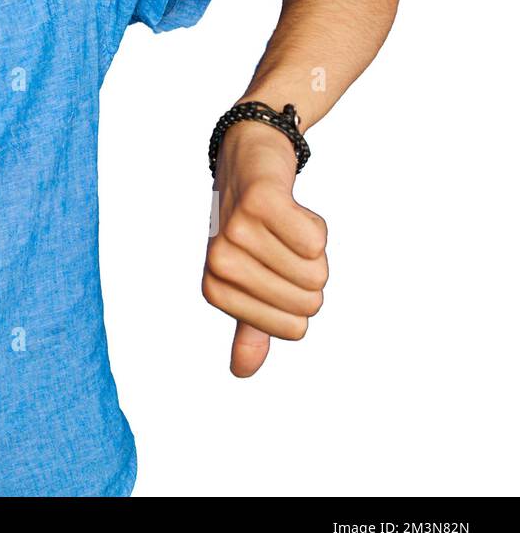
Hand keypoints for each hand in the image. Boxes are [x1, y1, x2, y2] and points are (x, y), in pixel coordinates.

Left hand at [204, 118, 327, 376]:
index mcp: (216, 289)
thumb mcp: (247, 277)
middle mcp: (221, 262)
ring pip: (316, 270)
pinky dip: (315, 224)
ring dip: (313, 247)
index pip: (295, 328)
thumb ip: (250, 326)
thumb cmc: (251, 225)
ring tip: (284, 224)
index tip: (274, 268)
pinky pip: (314, 238)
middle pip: (309, 302)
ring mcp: (237, 230)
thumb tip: (241, 373)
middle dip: (309, 273)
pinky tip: (291, 208)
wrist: (248, 159)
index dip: (300, 300)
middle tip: (280, 242)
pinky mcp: (260, 201)